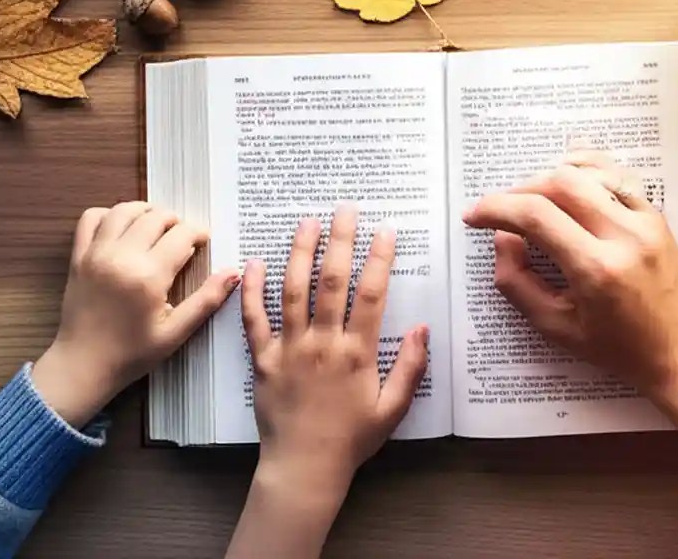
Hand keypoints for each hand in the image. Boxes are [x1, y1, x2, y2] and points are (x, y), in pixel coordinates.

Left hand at [33, 202, 238, 426]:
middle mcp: (121, 257)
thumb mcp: (176, 332)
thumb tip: (233, 273)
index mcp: (149, 276)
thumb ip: (206, 300)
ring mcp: (96, 254)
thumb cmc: (132, 353)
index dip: (198, 233)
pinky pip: (91, 218)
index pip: (182, 235)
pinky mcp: (78, 256)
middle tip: (182, 238)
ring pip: (124, 210)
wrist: (83, 365)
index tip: (203, 242)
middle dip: (175, 221)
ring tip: (156, 226)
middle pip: (155, 217)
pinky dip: (108, 214)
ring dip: (145, 211)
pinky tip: (122, 228)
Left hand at [243, 205, 428, 492]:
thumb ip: (411, 368)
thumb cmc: (352, 441)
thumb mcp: (393, 409)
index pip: (371, 294)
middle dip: (340, 240)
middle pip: (332, 281)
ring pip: (293, 291)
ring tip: (306, 222)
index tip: (385, 231)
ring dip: (299, 252)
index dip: (379, 259)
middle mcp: (323, 343)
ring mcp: (290, 349)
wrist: (305, 468)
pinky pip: (255, 320)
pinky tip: (254, 263)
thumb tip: (424, 328)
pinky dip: (252, 290)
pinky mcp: (263, 360)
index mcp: (357, 353)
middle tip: (344, 209)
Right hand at [462, 154, 677, 402]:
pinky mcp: (657, 217)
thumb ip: (517, 282)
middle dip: (520, 190)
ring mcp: (646, 222)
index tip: (475, 215)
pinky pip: (617, 176)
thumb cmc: (616, 348)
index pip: (537, 215)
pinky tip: (567, 173)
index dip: (497, 208)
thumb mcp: (555, 327)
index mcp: (597, 269)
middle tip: (502, 210)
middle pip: (561, 182)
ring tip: (531, 197)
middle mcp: (624, 236)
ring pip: (590, 171)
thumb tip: (502, 237)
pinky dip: (587, 169)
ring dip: (551, 176)